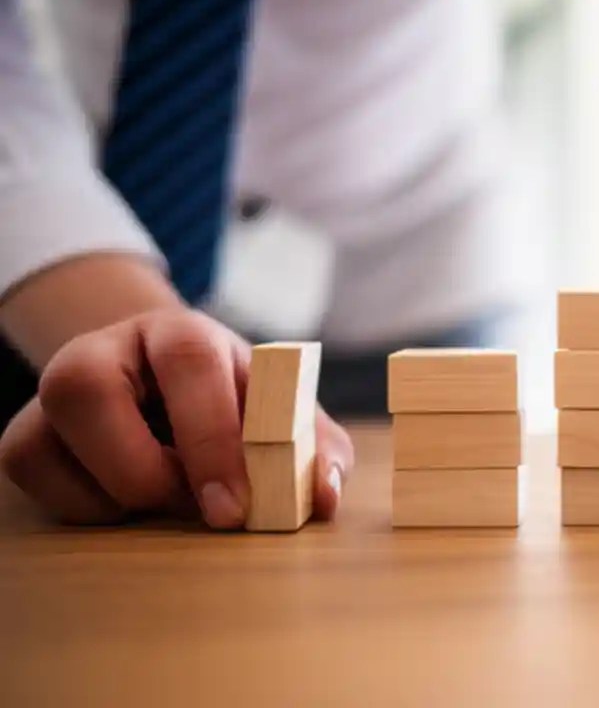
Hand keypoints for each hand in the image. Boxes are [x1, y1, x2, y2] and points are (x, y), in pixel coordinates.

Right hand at [0, 308, 352, 527]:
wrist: (170, 388)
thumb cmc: (239, 406)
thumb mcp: (289, 418)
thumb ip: (317, 452)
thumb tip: (324, 498)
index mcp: (182, 332)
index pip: (189, 365)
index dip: (211, 438)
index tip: (233, 506)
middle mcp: (105, 347)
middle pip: (88, 393)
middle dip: (148, 473)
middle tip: (201, 510)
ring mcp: (55, 387)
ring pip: (44, 442)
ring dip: (115, 493)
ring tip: (169, 494)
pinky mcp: (27, 430)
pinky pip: (31, 476)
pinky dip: (84, 506)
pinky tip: (129, 496)